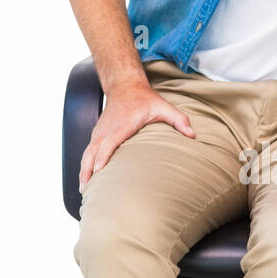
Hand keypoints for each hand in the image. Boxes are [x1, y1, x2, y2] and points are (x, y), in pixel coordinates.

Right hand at [79, 77, 195, 189]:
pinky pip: (88, 151)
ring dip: (84, 171)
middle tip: (87, 190)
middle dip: (88, 171)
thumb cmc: (144, 99)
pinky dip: (85, 165)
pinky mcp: (97, 134)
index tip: (98, 172)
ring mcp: (100, 132)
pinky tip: (86, 178)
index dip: (102, 158)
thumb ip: (178, 120)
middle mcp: (107, 130)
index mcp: (122, 126)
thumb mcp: (164, 107)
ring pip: (87, 153)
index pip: (108, 143)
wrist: (125, 87)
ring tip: (84, 190)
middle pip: (92, 152)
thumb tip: (192, 135)